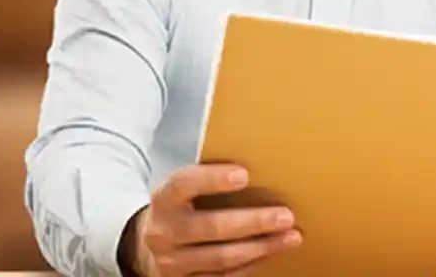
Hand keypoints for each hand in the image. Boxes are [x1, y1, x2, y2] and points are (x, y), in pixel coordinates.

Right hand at [121, 163, 302, 276]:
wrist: (145, 247)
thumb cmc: (177, 210)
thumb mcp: (181, 193)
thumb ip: (206, 183)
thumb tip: (257, 170)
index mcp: (163, 200)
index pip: (184, 184)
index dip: (213, 179)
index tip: (245, 174)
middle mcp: (163, 233)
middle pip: (211, 227)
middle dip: (253, 222)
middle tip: (285, 215)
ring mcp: (172, 263)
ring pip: (222, 258)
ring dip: (261, 248)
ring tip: (291, 236)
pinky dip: (250, 266)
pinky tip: (270, 253)